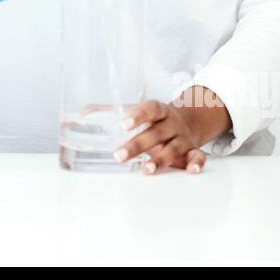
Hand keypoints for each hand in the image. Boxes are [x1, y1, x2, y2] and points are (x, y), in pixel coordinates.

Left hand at [113, 90, 231, 175]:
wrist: (187, 121)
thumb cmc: (153, 119)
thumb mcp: (136, 111)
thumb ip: (109, 112)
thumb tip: (82, 114)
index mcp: (159, 110)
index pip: (150, 108)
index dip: (138, 115)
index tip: (123, 124)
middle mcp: (171, 123)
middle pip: (156, 133)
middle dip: (137, 145)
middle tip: (118, 155)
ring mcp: (182, 137)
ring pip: (173, 148)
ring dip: (160, 159)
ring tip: (145, 169)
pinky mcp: (191, 150)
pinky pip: (197, 156)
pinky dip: (197, 163)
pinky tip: (191, 171)